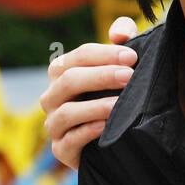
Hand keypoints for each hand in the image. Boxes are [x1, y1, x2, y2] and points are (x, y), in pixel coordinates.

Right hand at [39, 18, 138, 170]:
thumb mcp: (122, 66)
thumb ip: (123, 40)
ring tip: (119, 104)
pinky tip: (108, 126)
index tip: (132, 57)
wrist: (117, 141)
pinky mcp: (61, 150)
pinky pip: (70, 140)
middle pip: (69, 80)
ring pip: (66, 112)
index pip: (79, 56)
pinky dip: (88, 131)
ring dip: (95, 106)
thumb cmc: (116, 95)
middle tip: (129, 77)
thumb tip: (120, 34)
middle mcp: (52, 97)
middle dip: (101, 76)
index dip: (105, 54)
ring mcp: (54, 124)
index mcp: (62, 72)